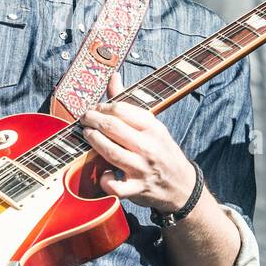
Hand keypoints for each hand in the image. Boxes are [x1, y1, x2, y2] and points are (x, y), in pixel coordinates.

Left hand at [79, 69, 196, 212]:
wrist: (181, 185)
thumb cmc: (161, 150)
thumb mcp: (153, 126)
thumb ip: (129, 104)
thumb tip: (113, 77)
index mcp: (153, 128)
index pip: (122, 110)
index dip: (103, 107)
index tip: (96, 108)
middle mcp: (148, 147)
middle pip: (113, 128)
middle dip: (93, 120)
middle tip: (85, 119)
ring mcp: (142, 169)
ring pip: (111, 153)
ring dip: (94, 141)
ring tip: (86, 134)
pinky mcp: (136, 189)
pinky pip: (116, 187)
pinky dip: (106, 181)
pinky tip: (103, 173)